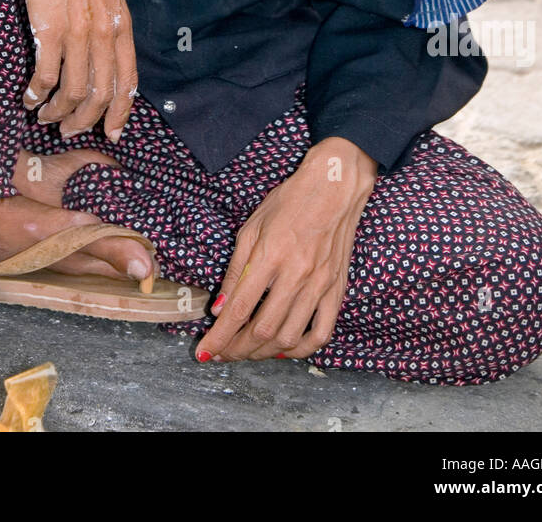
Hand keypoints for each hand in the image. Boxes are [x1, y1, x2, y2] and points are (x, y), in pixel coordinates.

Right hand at [18, 0, 137, 142]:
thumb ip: (106, 21)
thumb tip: (100, 50)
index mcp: (121, 24)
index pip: (127, 81)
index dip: (120, 112)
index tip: (112, 133)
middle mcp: (105, 34)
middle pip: (100, 96)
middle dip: (84, 122)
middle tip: (67, 131)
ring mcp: (78, 35)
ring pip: (72, 94)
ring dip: (57, 113)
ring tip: (44, 116)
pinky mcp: (49, 31)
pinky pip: (46, 79)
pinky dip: (36, 95)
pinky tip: (28, 98)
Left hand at [195, 138, 377, 362]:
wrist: (333, 188)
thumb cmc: (290, 202)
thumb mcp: (252, 228)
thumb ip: (236, 271)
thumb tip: (220, 308)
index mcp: (270, 256)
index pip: (240, 308)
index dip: (220, 336)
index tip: (205, 351)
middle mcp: (296, 274)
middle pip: (263, 329)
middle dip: (237, 349)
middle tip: (222, 353)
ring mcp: (320, 285)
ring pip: (289, 337)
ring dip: (263, 353)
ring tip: (247, 351)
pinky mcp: (336, 290)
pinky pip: (321, 333)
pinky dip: (300, 350)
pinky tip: (283, 349)